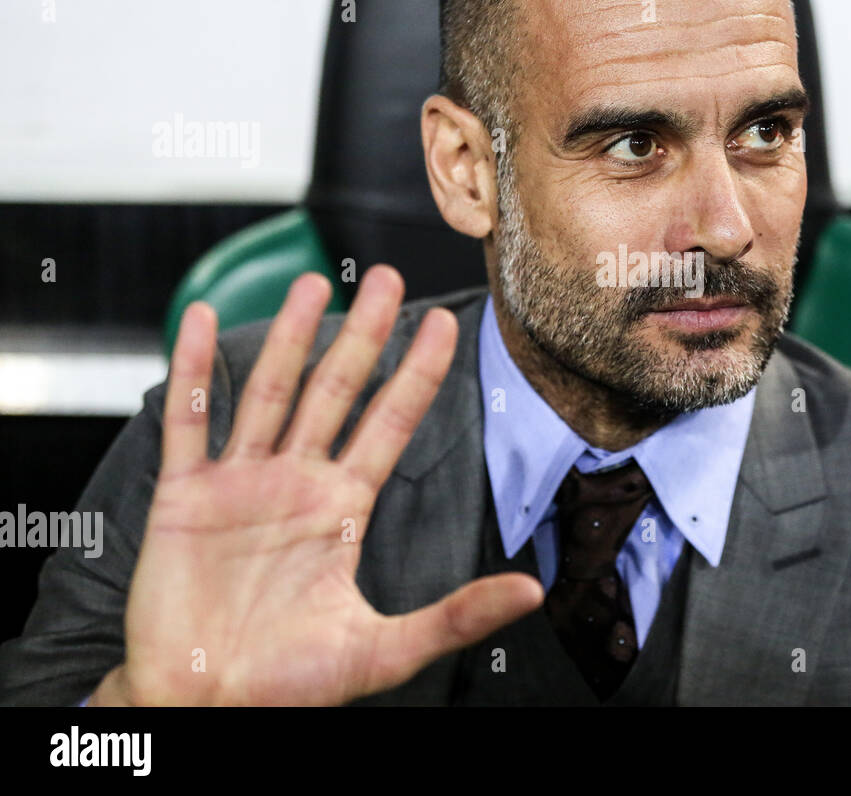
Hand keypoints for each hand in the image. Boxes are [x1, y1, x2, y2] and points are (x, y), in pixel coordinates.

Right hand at [89, 265, 542, 704]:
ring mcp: (240, 485)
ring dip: (290, 336)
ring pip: (270, 392)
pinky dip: (193, 371)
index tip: (444, 324)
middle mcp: (296, 484)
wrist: (206, 707)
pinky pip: (190, 422)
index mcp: (343, 509)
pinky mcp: (184, 497)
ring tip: (314, 283)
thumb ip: (457, 616)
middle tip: (387, 278)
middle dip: (362, 334)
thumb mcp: (384, 649)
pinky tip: (203, 320)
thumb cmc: (290, 684)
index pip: (390, 423)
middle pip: (336, 391)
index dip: (417, 373)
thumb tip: (532, 593)